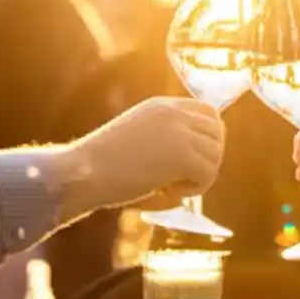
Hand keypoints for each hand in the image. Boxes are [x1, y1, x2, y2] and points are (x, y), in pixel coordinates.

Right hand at [59, 97, 223, 218]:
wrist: (81, 173)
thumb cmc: (100, 168)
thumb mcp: (137, 143)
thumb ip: (165, 144)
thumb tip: (201, 168)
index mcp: (160, 106)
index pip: (207, 112)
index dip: (208, 138)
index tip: (193, 161)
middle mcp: (172, 112)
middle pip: (218, 131)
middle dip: (208, 158)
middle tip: (183, 178)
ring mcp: (178, 131)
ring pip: (215, 155)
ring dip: (198, 177)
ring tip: (170, 188)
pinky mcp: (181, 154)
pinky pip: (208, 173)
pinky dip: (194, 189)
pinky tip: (168, 193)